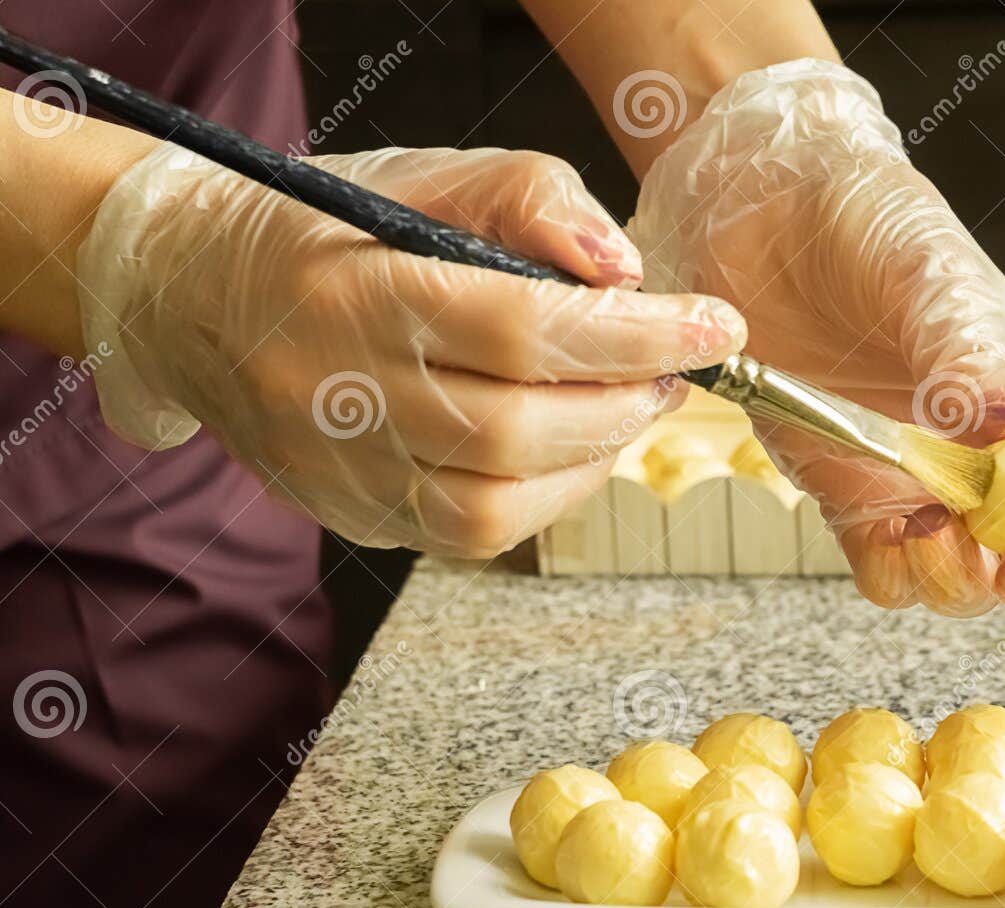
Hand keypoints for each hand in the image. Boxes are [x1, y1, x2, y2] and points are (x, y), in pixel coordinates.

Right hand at [76, 144, 744, 555]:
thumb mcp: (427, 177)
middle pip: (517, 432)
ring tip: (626, 407)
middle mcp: (338, 394)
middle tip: (673, 371)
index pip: (521, 330)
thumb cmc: (326, 226)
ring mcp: (340, 472)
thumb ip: (532, 202)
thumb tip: (624, 270)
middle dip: (625, 403)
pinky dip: (546, 497)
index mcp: (354, 292)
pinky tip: (570, 448)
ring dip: (593, 461)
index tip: (716, 326)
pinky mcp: (354, 516)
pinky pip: (470, 538)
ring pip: (496, 508)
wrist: (194, 296)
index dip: (634, 336)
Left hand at [630, 61, 1004, 623]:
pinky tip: (889, 537)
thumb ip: (969, 357)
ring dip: (964, 581)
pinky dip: (896, 572)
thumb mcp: (931, 277)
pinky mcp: (855, 501)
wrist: (763, 211)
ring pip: (971, 580)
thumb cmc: (872, 224)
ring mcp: (925, 487)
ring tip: (933, 537)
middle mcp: (997, 458)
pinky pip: (889, 572)